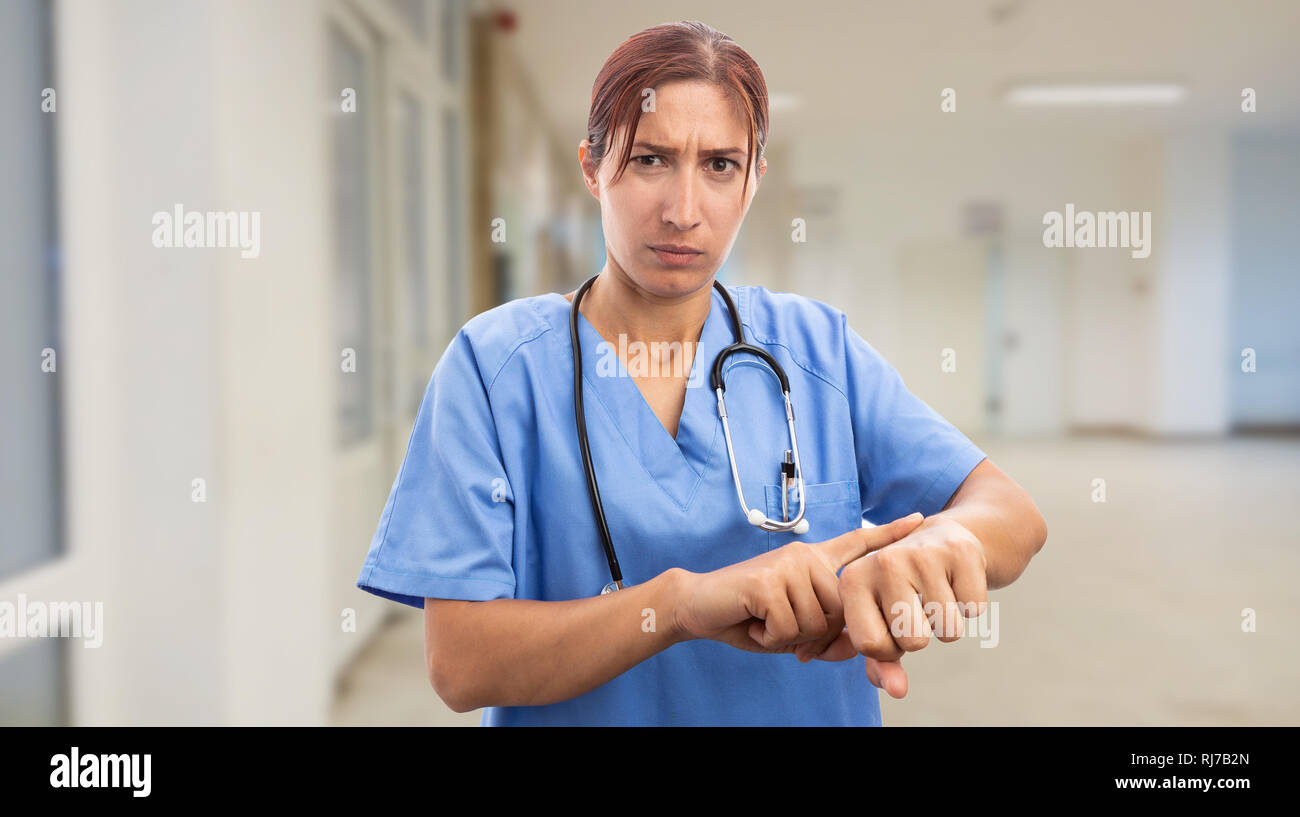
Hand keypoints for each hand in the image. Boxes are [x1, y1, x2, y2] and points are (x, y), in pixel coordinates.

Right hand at [670, 513, 926, 656]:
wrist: (697, 605)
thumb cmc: (746, 617)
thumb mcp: (793, 631)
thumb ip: (827, 637)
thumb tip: (855, 646)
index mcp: (813, 562)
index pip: (857, 543)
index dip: (889, 533)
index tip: (920, 518)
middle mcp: (805, 556)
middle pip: (839, 614)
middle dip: (812, 635)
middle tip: (777, 626)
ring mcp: (788, 564)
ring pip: (815, 624)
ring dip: (787, 635)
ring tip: (762, 619)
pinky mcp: (769, 580)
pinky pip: (788, 627)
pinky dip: (769, 635)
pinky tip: (752, 620)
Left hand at [806, 515, 988, 698]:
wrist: (938, 540)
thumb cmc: (900, 590)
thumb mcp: (881, 622)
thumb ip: (881, 664)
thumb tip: (898, 691)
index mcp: (852, 581)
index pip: (871, 646)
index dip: (888, 648)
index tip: (890, 627)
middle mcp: (883, 562)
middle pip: (914, 641)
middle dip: (921, 636)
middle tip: (916, 608)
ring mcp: (922, 554)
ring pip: (948, 630)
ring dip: (947, 623)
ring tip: (934, 593)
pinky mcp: (960, 551)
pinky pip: (975, 610)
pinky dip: (970, 605)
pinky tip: (955, 581)